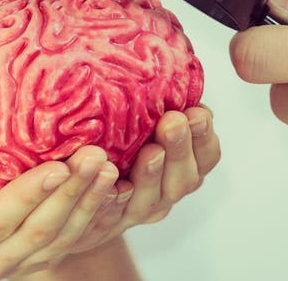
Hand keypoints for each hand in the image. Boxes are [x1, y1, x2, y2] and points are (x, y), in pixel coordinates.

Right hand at [0, 103, 218, 279]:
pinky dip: (121, 197)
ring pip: (80, 231)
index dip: (35, 194)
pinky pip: (93, 225)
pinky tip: (147, 160)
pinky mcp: (54, 242)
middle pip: (52, 228)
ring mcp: (33, 256)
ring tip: (138, 156)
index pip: (5, 221)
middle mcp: (4, 260)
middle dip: (82, 192)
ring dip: (110, 194)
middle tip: (105, 154)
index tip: (60, 163)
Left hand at [69, 103, 219, 252]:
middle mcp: (167, 189)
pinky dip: (112, 197)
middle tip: (173, 121)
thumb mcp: (147, 117)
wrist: (80, 197)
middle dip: (180, 147)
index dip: (204, 136)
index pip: (207, 155)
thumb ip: (163, 101)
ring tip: (149, 151)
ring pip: (152, 198)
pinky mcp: (107, 222)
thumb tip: (171, 64)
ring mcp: (139, 209)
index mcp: (184, 164)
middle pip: (185, 178)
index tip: (197, 112)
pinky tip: (108, 177)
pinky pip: (112, 213)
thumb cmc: (121, 140)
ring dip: (152, 174)